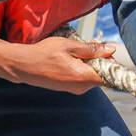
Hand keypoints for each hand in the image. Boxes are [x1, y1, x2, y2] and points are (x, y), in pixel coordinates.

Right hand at [0, 35, 114, 94]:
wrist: (24, 66)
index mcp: (84, 77)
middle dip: (99, 61)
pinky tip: (68, 60)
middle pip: (101, 74)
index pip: (110, 75)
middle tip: (85, 48)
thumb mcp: (70, 46)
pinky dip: (80, 68)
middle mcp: (82, 88)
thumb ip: (92, 49)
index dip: (112, 63)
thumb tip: (111, 50)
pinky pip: (82, 77)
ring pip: (92, 75)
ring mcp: (75, 89)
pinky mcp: (69, 88)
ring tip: (73, 53)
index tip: (108, 53)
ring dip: (88, 63)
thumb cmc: (44, 54)